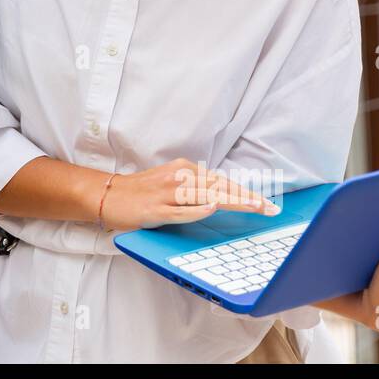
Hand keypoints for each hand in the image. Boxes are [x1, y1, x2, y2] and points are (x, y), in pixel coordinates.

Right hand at [99, 157, 280, 231]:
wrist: (108, 195)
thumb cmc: (142, 191)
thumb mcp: (171, 182)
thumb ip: (195, 186)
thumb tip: (223, 194)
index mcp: (184, 169)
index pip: (221, 181)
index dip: (245, 192)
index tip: (266, 203)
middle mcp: (177, 177)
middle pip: (218, 187)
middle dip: (247, 198)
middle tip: (270, 208)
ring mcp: (166, 193)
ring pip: (204, 195)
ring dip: (230, 201)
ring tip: (253, 207)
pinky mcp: (155, 209)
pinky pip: (179, 209)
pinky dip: (196, 208)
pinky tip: (211, 207)